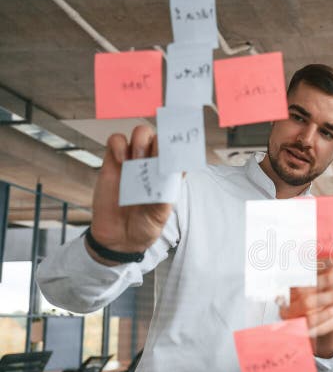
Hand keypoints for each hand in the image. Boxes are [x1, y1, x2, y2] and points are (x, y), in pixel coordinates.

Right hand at [87, 125, 171, 263]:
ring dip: (141, 141)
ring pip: (141, 133)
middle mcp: (153, 165)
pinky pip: (115, 140)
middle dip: (159, 141)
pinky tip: (121, 161)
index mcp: (169, 176)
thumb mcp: (159, 216)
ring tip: (136, 160)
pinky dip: (118, 145)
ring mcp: (133, 162)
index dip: (181, 146)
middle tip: (153, 157)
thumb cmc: (144, 226)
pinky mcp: (112, 163)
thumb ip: (165, 197)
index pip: (179, 153)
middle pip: (160, 137)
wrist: (118, 238)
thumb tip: (171, 176)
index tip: (180, 146)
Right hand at [279, 260, 332, 357]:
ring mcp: (289, 314)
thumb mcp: (323, 285)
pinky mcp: (297, 328)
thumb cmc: (320, 300)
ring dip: (330, 296)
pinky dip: (326, 313)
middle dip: (326, 279)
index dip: (317, 265)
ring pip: (307, 302)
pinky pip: (312, 320)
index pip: (300, 271)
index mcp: (286, 283)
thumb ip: (326, 274)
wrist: (320, 325)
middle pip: (303, 286)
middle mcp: (284, 298)